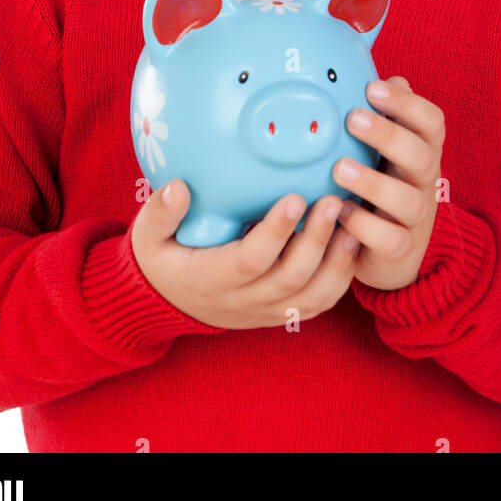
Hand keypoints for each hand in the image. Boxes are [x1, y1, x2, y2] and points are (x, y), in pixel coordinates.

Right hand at [130, 181, 359, 329]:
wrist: (166, 301)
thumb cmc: (161, 258)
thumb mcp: (148, 236)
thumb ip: (160, 212)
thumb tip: (179, 188)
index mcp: (210, 279)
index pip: (250, 260)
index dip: (276, 233)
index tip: (295, 197)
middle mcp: (242, 301)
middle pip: (290, 278)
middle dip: (317, 239)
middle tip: (335, 200)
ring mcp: (264, 310)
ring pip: (312, 297)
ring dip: (337, 262)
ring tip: (353, 222)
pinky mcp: (279, 312)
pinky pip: (317, 304)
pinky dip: (340, 278)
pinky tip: (351, 242)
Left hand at [333, 76, 444, 290]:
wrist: (391, 252)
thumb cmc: (381, 184)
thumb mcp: (384, 149)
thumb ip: (382, 116)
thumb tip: (372, 75)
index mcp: (422, 150)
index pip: (432, 122)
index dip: (407, 104)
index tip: (372, 88)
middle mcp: (424, 182)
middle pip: (422, 156)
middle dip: (388, 135)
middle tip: (351, 119)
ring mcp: (416, 218)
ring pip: (407, 201)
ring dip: (373, 182)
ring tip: (339, 168)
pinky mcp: (401, 251)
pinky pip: (389, 241)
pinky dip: (364, 227)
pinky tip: (339, 211)